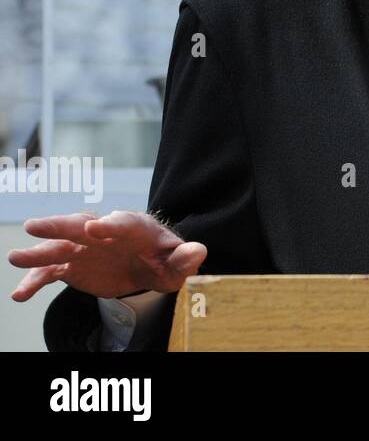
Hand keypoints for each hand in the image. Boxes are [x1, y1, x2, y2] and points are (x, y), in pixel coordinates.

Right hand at [8, 210, 206, 300]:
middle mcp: (104, 233)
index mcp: (134, 227)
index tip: (94, 228)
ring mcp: (85, 248)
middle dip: (60, 226)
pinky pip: (50, 273)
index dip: (109, 225)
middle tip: (36, 226)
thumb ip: (185, 258)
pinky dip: (35, 282)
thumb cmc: (165, 260)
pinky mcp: (72, 266)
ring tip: (15, 258)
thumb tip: (198, 251)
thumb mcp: (178, 263)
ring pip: (58, 248)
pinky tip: (20, 295)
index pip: (121, 223)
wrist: (148, 266)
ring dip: (38, 252)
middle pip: (80, 226)